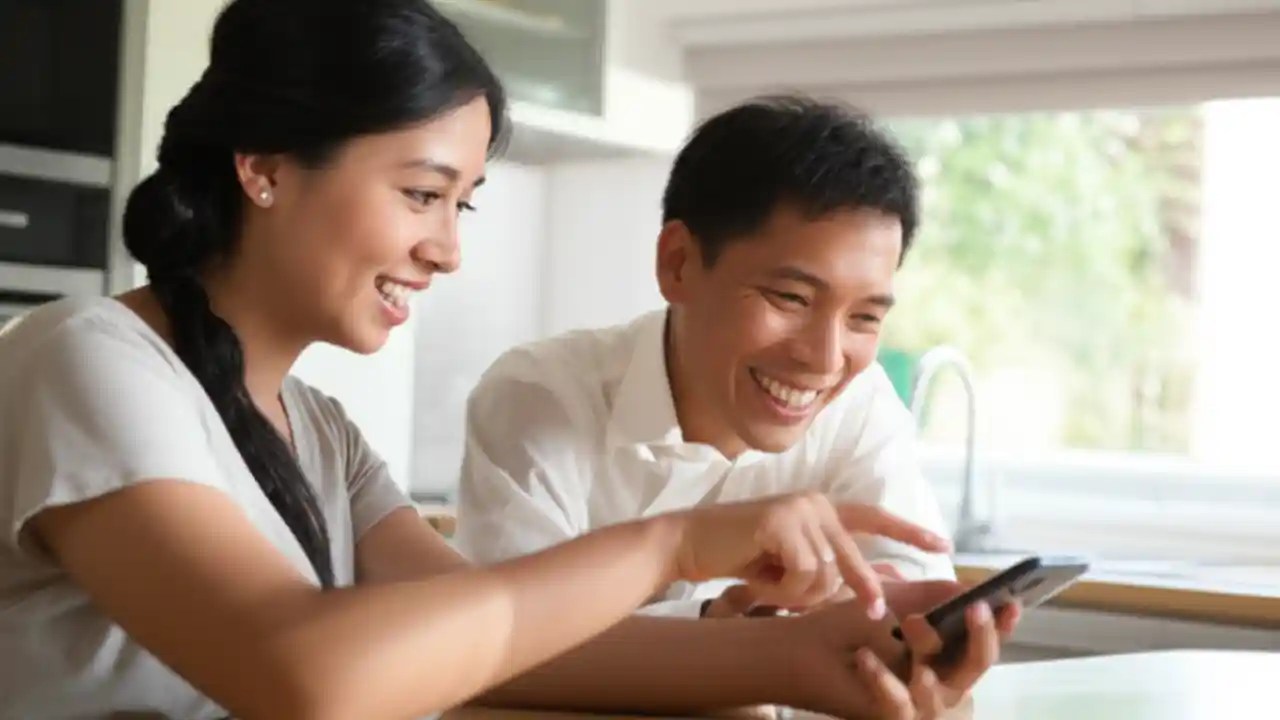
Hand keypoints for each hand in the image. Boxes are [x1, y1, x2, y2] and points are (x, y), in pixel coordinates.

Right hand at [673, 492, 950, 619]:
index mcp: (821, 508)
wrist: (688, 543)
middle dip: (864, 591)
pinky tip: (759, 580)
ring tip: (768, 586)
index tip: (942, 544)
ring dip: (797, 594)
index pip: (873, 517)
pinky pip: (803, 573)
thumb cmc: (738, 557)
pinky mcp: (782, 521)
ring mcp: (800, 509)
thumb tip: (871, 593)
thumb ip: (824, 567)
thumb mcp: (789, 564)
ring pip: (825, 574)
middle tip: (876, 615)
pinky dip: (782, 590)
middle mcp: (816, 503)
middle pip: (853, 559)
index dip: (908, 531)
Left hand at [774, 584, 1019, 718]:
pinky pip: (897, 705)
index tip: (1012, 602)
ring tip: (909, 622)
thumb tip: (970, 588)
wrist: (800, 653)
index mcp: (942, 657)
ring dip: (926, 649)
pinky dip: (882, 679)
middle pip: (974, 668)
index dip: (1000, 626)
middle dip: (980, 638)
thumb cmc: (847, 627)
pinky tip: (865, 657)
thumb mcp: (892, 602)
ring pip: (939, 686)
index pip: (980, 643)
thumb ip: (931, 595)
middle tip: (976, 609)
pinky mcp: (888, 718)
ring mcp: (916, 706)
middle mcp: (937, 683)